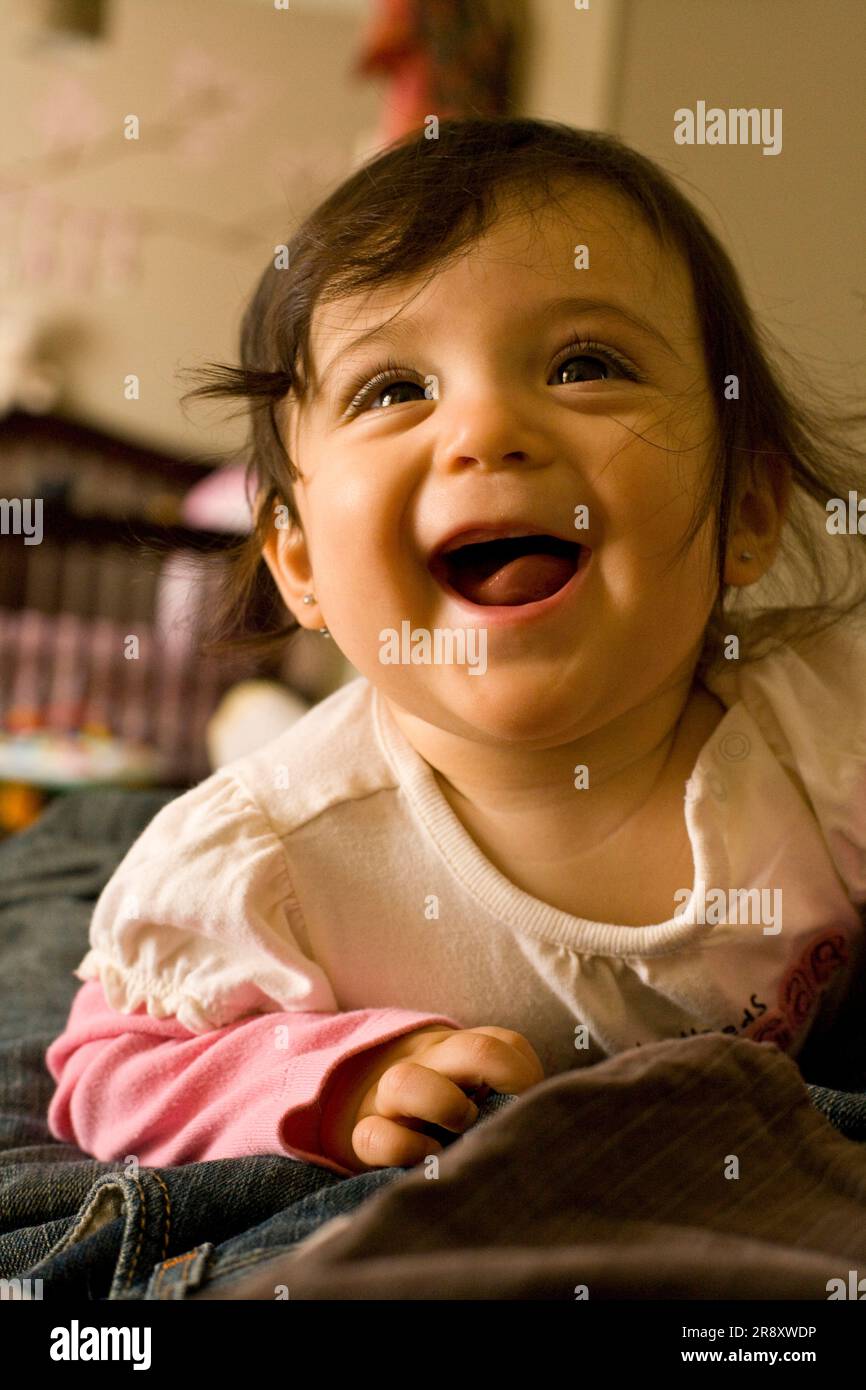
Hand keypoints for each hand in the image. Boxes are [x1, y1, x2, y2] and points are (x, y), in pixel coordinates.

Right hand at [320, 1025, 543, 1172]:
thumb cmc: (442, 1104)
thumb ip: (503, 1091)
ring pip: (405, 1082)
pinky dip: (404, 1148)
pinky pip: (374, 1136)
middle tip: (499, 1111)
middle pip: (471, 1050)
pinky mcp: (363, 1133)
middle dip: (496, 1075)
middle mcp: (427, 1064)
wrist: (371, 1107)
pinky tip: (427, 1157)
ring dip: (444, 1105)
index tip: (530, 1106)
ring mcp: (390, 1097)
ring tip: (461, 1129)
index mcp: (459, 1051)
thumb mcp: (471, 1086)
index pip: (505, 1043)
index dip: (525, 1075)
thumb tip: (541, 1118)